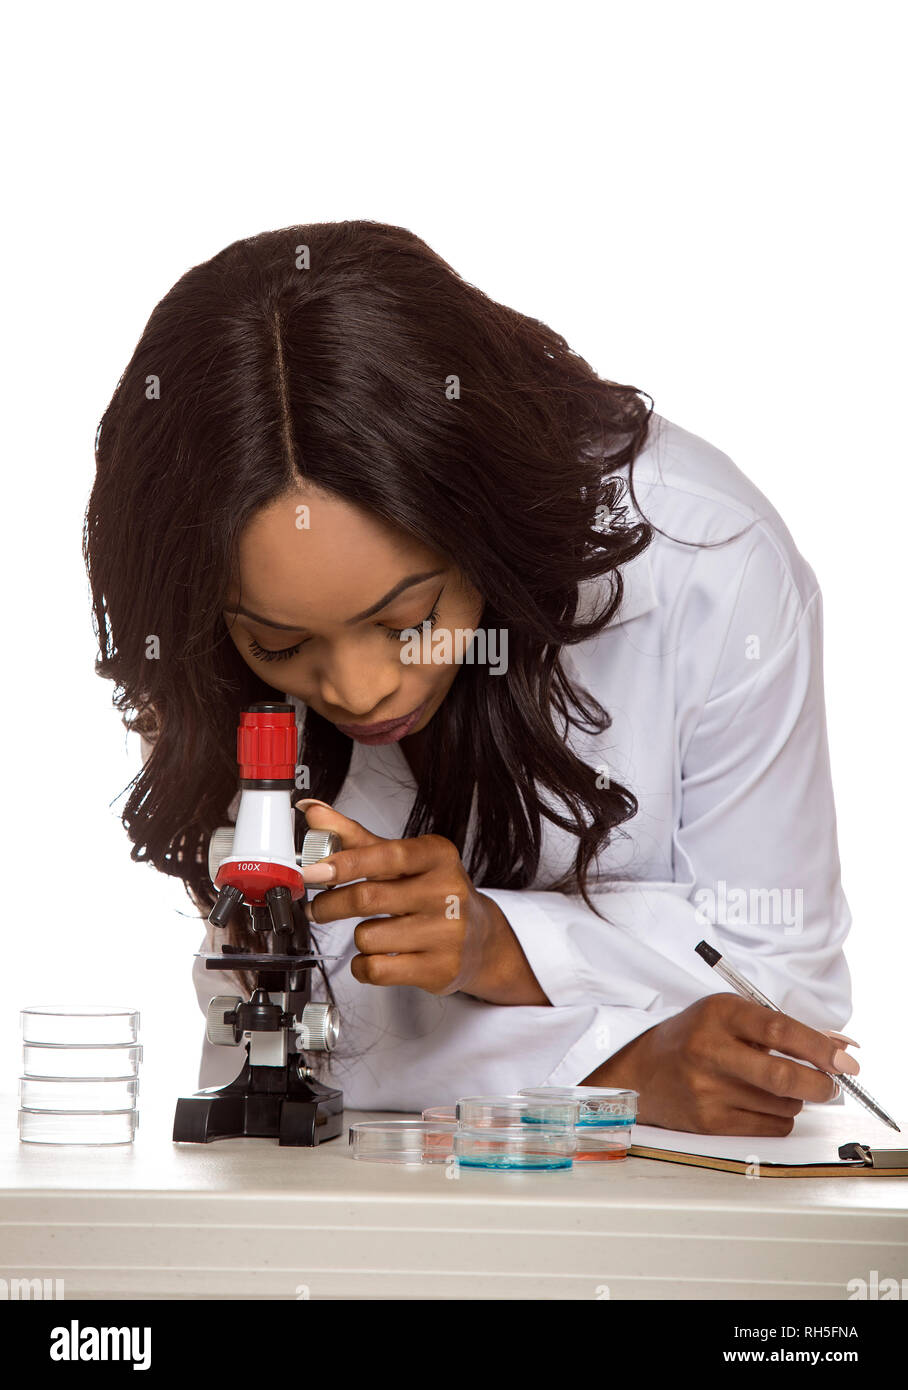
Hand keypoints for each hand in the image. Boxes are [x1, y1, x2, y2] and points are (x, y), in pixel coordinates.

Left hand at [295, 800, 549, 1004]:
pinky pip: (376, 969)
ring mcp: (446, 933)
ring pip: (368, 937)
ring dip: (357, 937)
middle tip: (318, 907)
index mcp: (437, 856)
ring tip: (372, 931)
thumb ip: (355, 837)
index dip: (344, 863)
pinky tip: (377, 955)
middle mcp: (447, 891)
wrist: (479, 939)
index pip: (386, 856)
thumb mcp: (401, 860)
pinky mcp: (439, 969)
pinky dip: (364, 965)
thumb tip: (313, 812)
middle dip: (331, 904)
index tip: (312, 871)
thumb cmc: (432, 892)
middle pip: (368, 898)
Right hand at [582, 993, 856, 1134]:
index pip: (778, 1030)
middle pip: (783, 1076)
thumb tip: (837, 1046)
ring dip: (795, 1098)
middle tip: (832, 1084)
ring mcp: (708, 1090)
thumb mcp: (727, 1014)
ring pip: (782, 1104)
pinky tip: (762, 1102)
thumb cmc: (691, 1037)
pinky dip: (779, 1116)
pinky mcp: (710, 1122)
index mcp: (718, 1014)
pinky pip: (769, 1126)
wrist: (642, 1072)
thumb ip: (777, 1026)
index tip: (844, 1058)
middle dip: (820, 1083)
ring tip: (777, 1086)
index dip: (818, 1046)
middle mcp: (710, 1051)